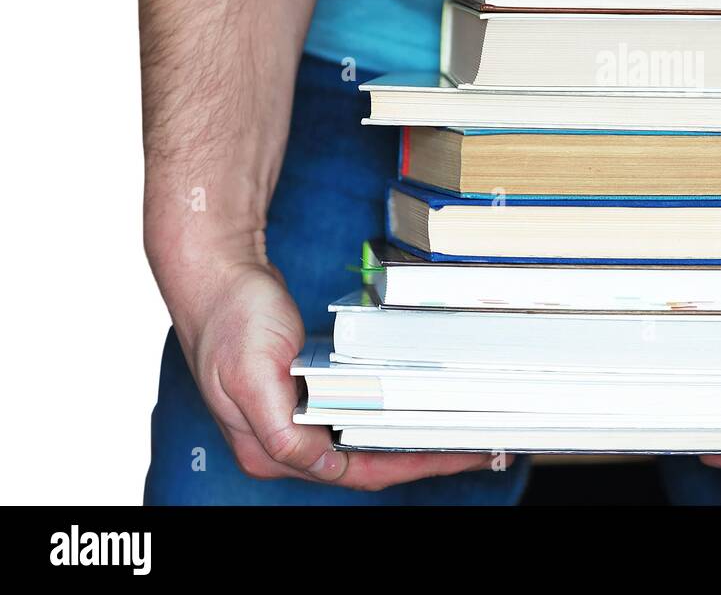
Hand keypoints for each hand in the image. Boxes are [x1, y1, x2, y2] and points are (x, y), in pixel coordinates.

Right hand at [162, 255, 503, 489]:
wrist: (215, 275)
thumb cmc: (229, 320)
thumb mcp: (252, 375)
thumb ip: (281, 429)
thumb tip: (319, 464)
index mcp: (270, 448)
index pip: (357, 472)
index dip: (413, 465)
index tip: (461, 453)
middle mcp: (284, 441)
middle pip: (368, 460)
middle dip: (423, 453)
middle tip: (478, 443)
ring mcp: (295, 416)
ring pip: (366, 437)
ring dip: (410, 432)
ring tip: (459, 425)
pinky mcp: (305, 391)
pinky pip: (358, 410)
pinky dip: (390, 408)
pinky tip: (418, 399)